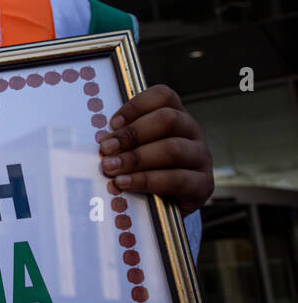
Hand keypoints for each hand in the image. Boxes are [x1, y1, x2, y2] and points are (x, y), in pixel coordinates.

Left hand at [97, 84, 212, 214]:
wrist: (168, 206)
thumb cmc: (147, 171)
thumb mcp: (135, 150)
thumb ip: (122, 141)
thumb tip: (100, 141)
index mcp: (176, 116)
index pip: (163, 97)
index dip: (136, 106)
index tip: (112, 123)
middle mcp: (192, 132)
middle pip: (168, 119)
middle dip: (132, 134)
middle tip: (106, 148)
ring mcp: (201, 157)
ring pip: (173, 149)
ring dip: (136, 158)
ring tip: (110, 167)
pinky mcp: (203, 185)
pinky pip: (176, 179)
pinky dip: (146, 180)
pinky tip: (125, 183)